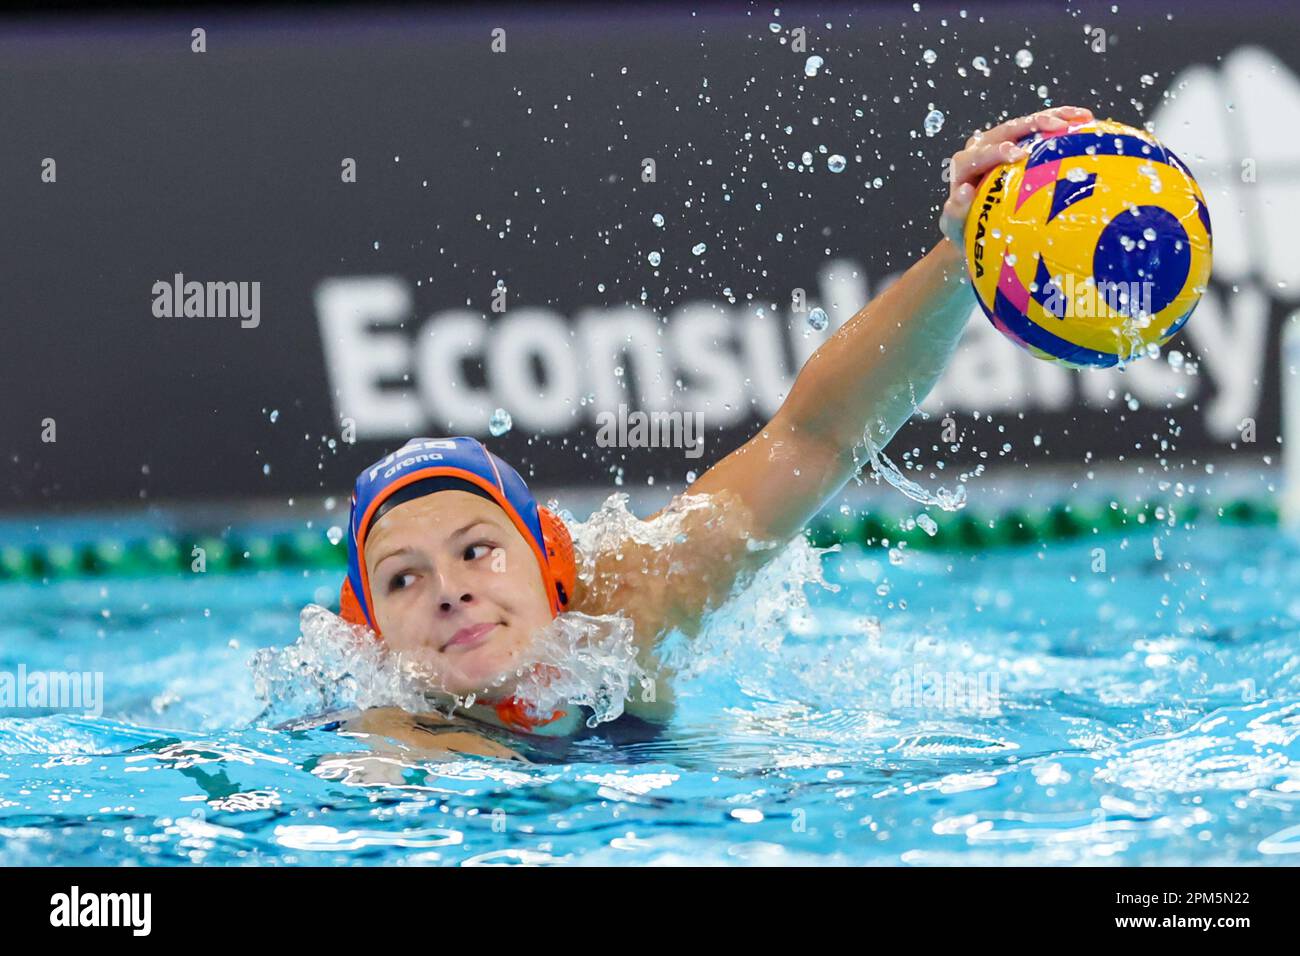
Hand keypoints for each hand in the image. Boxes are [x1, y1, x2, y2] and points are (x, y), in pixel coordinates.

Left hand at [939, 105, 1094, 248]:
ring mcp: (1002, 142)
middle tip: (1056, 127)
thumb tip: (964, 191)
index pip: (978, 154)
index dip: (997, 151)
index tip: (1017, 155)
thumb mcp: (955, 227)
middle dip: (1032, 125)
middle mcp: (982, 148)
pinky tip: (1087, 121)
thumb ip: (955, 213)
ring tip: (1081, 117)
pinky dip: (1063, 123)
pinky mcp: (1021, 142)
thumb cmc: (967, 229)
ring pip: (1027, 123)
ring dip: (1054, 117)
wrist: (977, 225)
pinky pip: (1042, 130)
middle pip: (1006, 130)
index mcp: (964, 165)